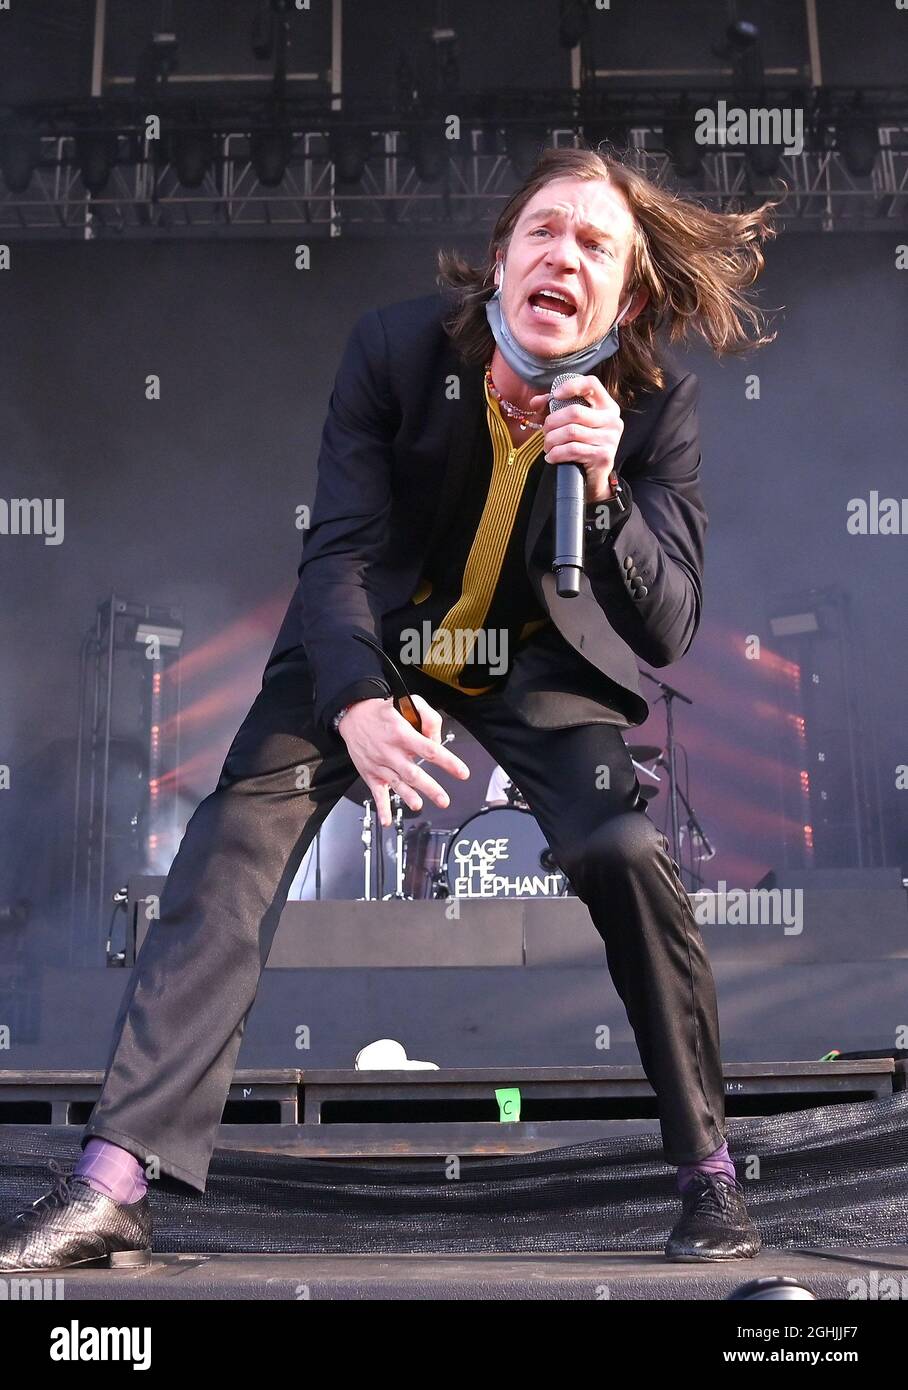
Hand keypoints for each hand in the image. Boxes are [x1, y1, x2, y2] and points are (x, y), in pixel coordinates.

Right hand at [337, 693, 469, 827]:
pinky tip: (387, 820)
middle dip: (430, 788)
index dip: (448, 762)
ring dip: (408, 797)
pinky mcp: (371, 774)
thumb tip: (437, 740)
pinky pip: (376, 793)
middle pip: (413, 772)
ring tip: (418, 806)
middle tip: (444, 800)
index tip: (462, 772)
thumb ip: (428, 718)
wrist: (353, 716)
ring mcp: (380, 764)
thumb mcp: (408, 703)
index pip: (430, 749)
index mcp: (403, 734)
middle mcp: (391, 751)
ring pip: (397, 783)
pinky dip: (382, 807)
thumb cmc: (383, 712)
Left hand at [528, 376, 623, 503]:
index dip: (571, 385)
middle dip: (552, 422)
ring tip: (547, 446)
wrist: (593, 478)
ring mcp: (610, 439)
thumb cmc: (581, 445)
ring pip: (571, 432)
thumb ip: (553, 408)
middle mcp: (613, 420)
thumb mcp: (569, 423)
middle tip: (545, 432)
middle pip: (575, 412)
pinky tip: (551, 457)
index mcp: (607, 406)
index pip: (592, 384)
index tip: (555, 395)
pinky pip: (572, 449)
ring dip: (552, 440)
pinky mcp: (603, 456)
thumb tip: (535, 402)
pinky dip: (556, 453)